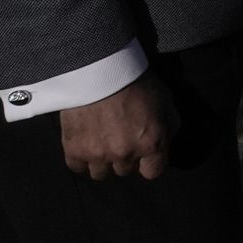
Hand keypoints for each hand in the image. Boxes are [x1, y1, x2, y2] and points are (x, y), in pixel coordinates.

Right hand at [58, 71, 178, 179]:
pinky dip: (81, 159)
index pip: (153, 172)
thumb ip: (169, 126)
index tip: (144, 154)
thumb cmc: (137, 82)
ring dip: (103, 161)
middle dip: (125, 156)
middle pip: (125, 170)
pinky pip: (77, 167)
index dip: (149, 163)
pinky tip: (85, 144)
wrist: (100, 68)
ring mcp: (97, 154)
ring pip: (101, 173)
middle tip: (120, 138)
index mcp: (151, 144)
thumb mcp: (165, 101)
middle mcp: (125, 154)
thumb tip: (165, 143)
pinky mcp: (73, 149)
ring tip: (101, 142)